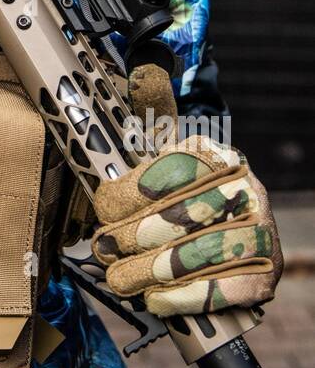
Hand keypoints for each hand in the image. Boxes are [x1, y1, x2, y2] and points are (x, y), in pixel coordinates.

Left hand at [91, 64, 282, 316]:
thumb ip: (153, 115)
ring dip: (147, 273)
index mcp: (219, 156)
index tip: (103, 208)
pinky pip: (219, 291)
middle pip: (178, 218)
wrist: (238, 235)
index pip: (171, 171)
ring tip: (121, 278)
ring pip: (193, 257)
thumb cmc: (189, 190)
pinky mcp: (264, 275)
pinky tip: (156, 298)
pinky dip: (181, 299)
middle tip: (105, 250)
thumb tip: (142, 68)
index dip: (130, 193)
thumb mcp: (172, 148)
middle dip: (131, 238)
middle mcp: (245, 190)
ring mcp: (259, 233)